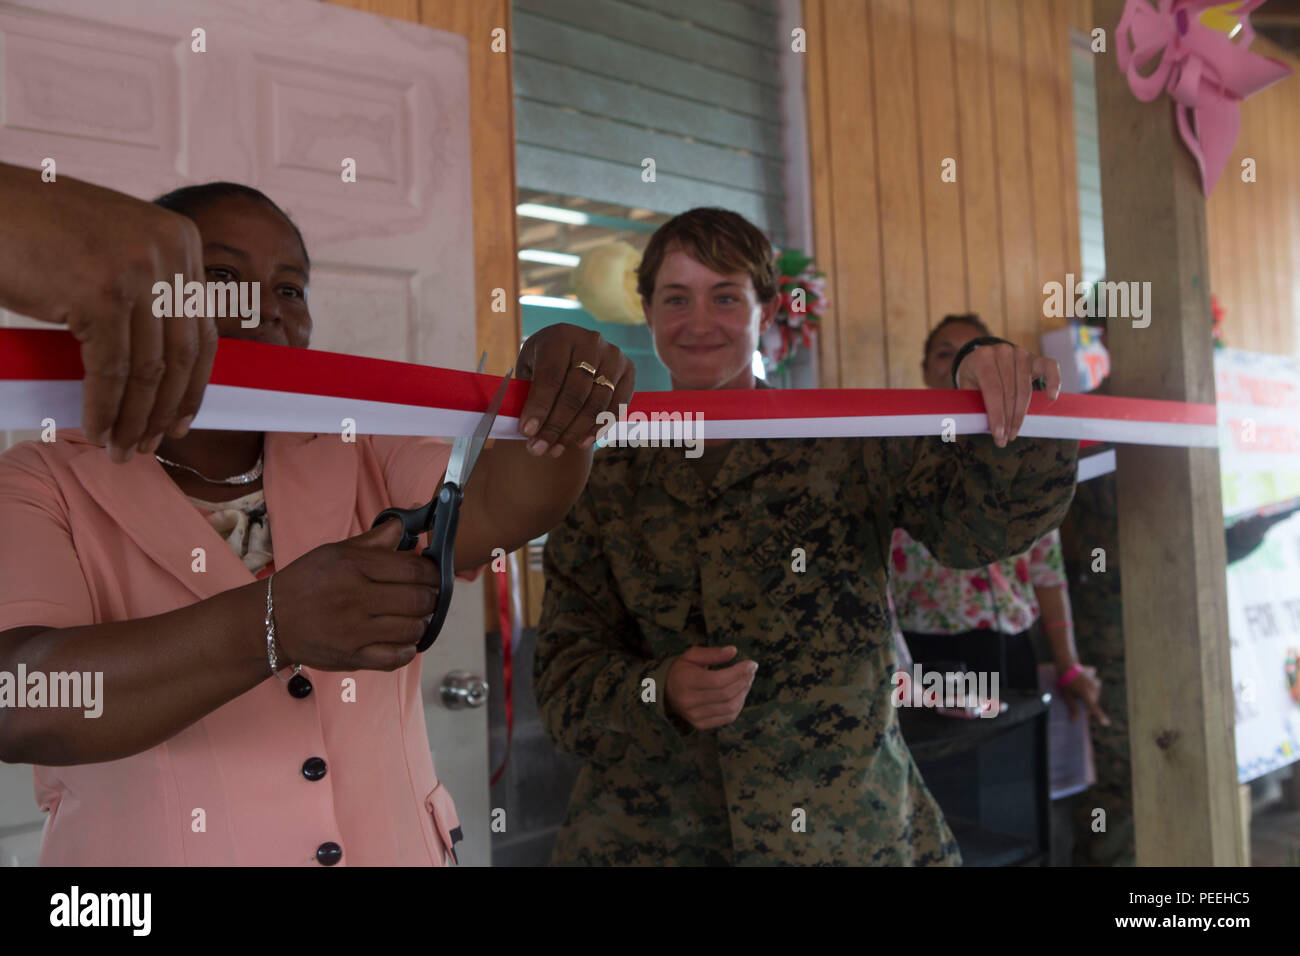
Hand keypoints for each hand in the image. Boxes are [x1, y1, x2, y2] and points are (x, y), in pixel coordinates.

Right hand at [0, 163, 216, 460]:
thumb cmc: (41, 234)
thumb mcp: (118, 251)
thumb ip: (151, 291)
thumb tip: (170, 368)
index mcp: (183, 240)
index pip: (201, 329)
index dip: (194, 384)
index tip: (182, 422)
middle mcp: (170, 251)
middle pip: (181, 353)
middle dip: (165, 409)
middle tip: (151, 445)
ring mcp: (138, 271)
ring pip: (148, 368)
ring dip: (134, 419)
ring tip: (121, 449)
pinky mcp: (102, 294)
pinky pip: (111, 369)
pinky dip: (104, 408)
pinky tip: (96, 429)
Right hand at [268, 518, 438, 671]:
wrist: (270, 620)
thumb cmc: (305, 582)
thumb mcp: (334, 552)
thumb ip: (373, 541)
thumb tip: (403, 525)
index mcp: (354, 567)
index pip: (413, 569)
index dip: (432, 571)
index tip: (432, 574)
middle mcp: (356, 598)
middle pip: (418, 599)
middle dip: (431, 597)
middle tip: (428, 596)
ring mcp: (354, 631)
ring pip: (411, 629)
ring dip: (422, 623)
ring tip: (416, 617)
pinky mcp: (352, 657)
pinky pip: (395, 658)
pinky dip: (408, 650)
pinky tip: (406, 640)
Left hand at [514, 324, 634, 456]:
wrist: (572, 351)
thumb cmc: (544, 362)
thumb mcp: (530, 368)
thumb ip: (527, 393)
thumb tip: (527, 429)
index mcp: (561, 335)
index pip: (551, 376)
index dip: (539, 406)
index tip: (527, 432)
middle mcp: (591, 341)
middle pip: (575, 392)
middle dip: (556, 425)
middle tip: (540, 448)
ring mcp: (613, 355)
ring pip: (596, 402)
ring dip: (576, 431)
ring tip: (556, 449)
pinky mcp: (628, 370)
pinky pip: (617, 405)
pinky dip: (599, 427)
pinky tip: (582, 442)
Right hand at [665, 646, 757, 729]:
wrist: (666, 693)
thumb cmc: (682, 671)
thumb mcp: (692, 656)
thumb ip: (712, 653)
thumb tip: (733, 651)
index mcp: (685, 681)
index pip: (718, 680)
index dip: (738, 672)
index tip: (751, 663)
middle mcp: (688, 701)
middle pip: (726, 694)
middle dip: (744, 680)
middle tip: (752, 670)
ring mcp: (694, 715)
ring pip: (729, 707)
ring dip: (744, 693)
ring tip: (748, 680)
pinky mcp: (701, 724)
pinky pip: (728, 717)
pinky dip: (738, 705)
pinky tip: (740, 693)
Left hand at [954, 341, 1061, 446]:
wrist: (982, 358)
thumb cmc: (974, 377)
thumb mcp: (967, 387)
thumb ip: (972, 402)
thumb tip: (974, 429)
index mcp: (983, 357)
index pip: (993, 390)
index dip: (997, 415)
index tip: (998, 435)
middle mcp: (1002, 351)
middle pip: (1010, 392)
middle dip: (1008, 419)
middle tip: (1006, 439)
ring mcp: (1020, 353)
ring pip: (1025, 388)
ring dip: (1021, 414)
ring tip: (1014, 432)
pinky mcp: (1035, 357)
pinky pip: (1050, 367)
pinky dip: (1054, 381)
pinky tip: (1051, 397)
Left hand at [1060, 664, 1109, 725]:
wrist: (1067, 665)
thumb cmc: (1065, 681)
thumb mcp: (1067, 696)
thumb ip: (1072, 708)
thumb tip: (1074, 721)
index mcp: (1085, 693)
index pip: (1093, 707)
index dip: (1099, 716)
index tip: (1106, 723)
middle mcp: (1093, 689)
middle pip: (1092, 702)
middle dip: (1086, 704)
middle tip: (1076, 698)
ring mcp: (1095, 684)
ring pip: (1094, 696)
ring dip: (1089, 696)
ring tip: (1077, 690)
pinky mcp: (1096, 680)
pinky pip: (1095, 689)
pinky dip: (1090, 690)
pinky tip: (1083, 685)